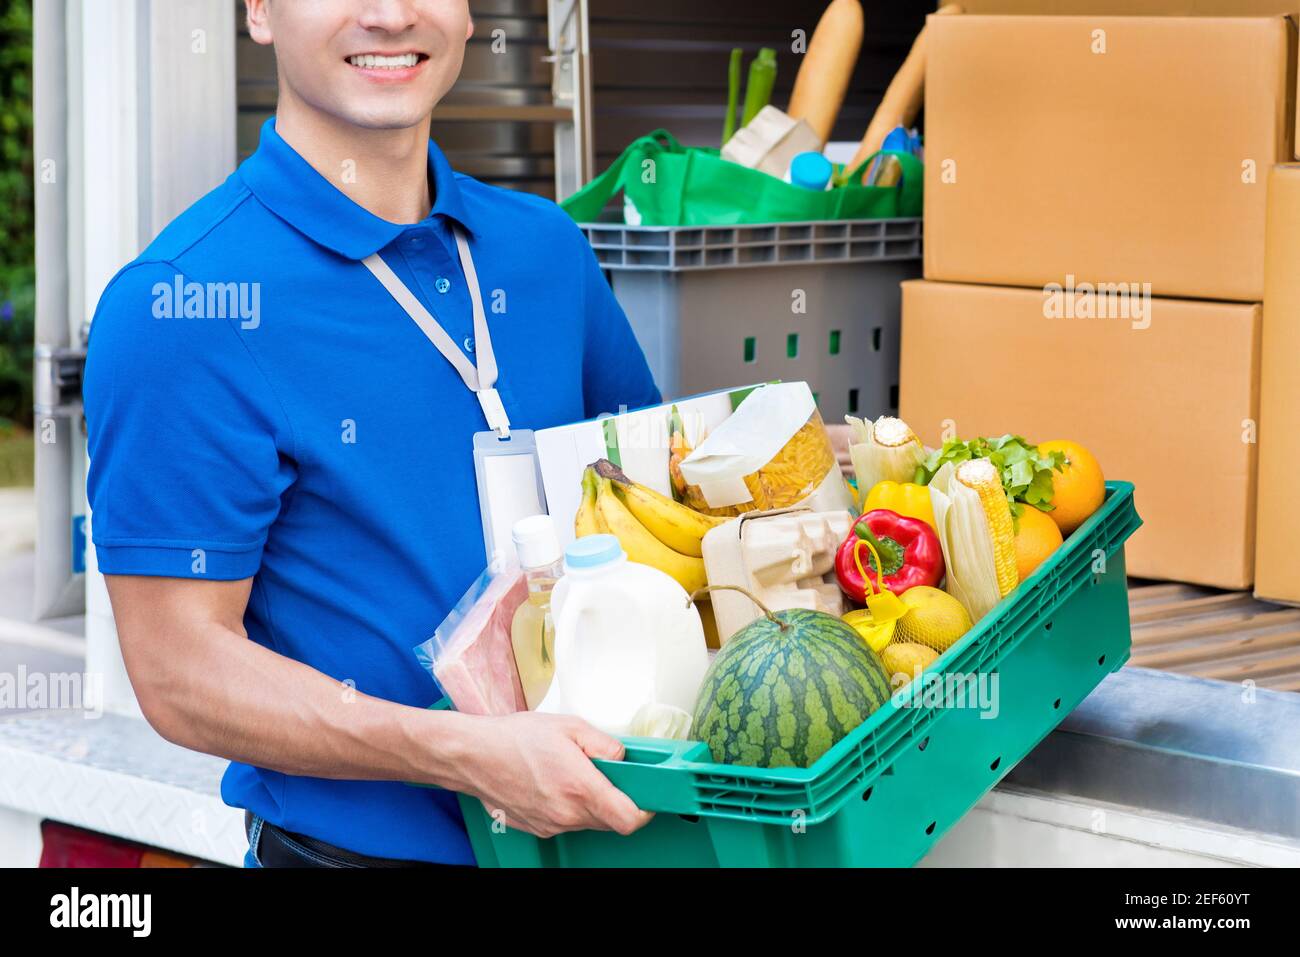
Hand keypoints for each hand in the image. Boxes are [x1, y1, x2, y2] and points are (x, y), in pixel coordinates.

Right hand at [459, 712, 653, 838]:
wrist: (473, 755)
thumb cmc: (514, 738)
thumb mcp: (569, 726)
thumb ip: (604, 744)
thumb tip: (623, 757)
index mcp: (580, 788)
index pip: (629, 819)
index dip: (645, 810)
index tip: (646, 796)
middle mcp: (567, 814)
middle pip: (611, 821)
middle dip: (616, 799)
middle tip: (607, 773)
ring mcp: (551, 825)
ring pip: (588, 822)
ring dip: (591, 802)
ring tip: (573, 772)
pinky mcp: (538, 828)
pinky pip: (566, 822)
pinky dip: (569, 806)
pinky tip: (554, 782)